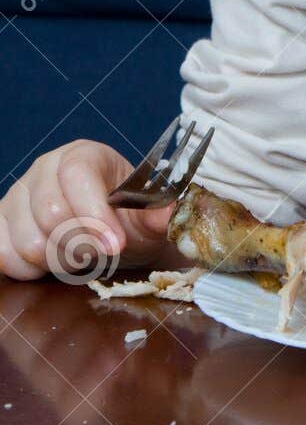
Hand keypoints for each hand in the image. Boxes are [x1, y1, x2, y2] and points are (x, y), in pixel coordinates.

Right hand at [0, 140, 176, 280]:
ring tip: (78, 254)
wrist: (105, 234)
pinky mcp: (0, 224)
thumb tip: (170, 214)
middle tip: (100, 252)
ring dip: (58, 260)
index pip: (77, 176)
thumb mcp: (148, 216)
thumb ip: (159, 213)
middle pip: (51, 212)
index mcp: (82, 155)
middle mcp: (44, 168)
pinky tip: (51, 261)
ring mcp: (17, 195)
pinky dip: (29, 269)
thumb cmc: (125, 219)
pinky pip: (4, 254)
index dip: (95, 214)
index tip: (116, 245)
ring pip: (28, 240)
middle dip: (82, 244)